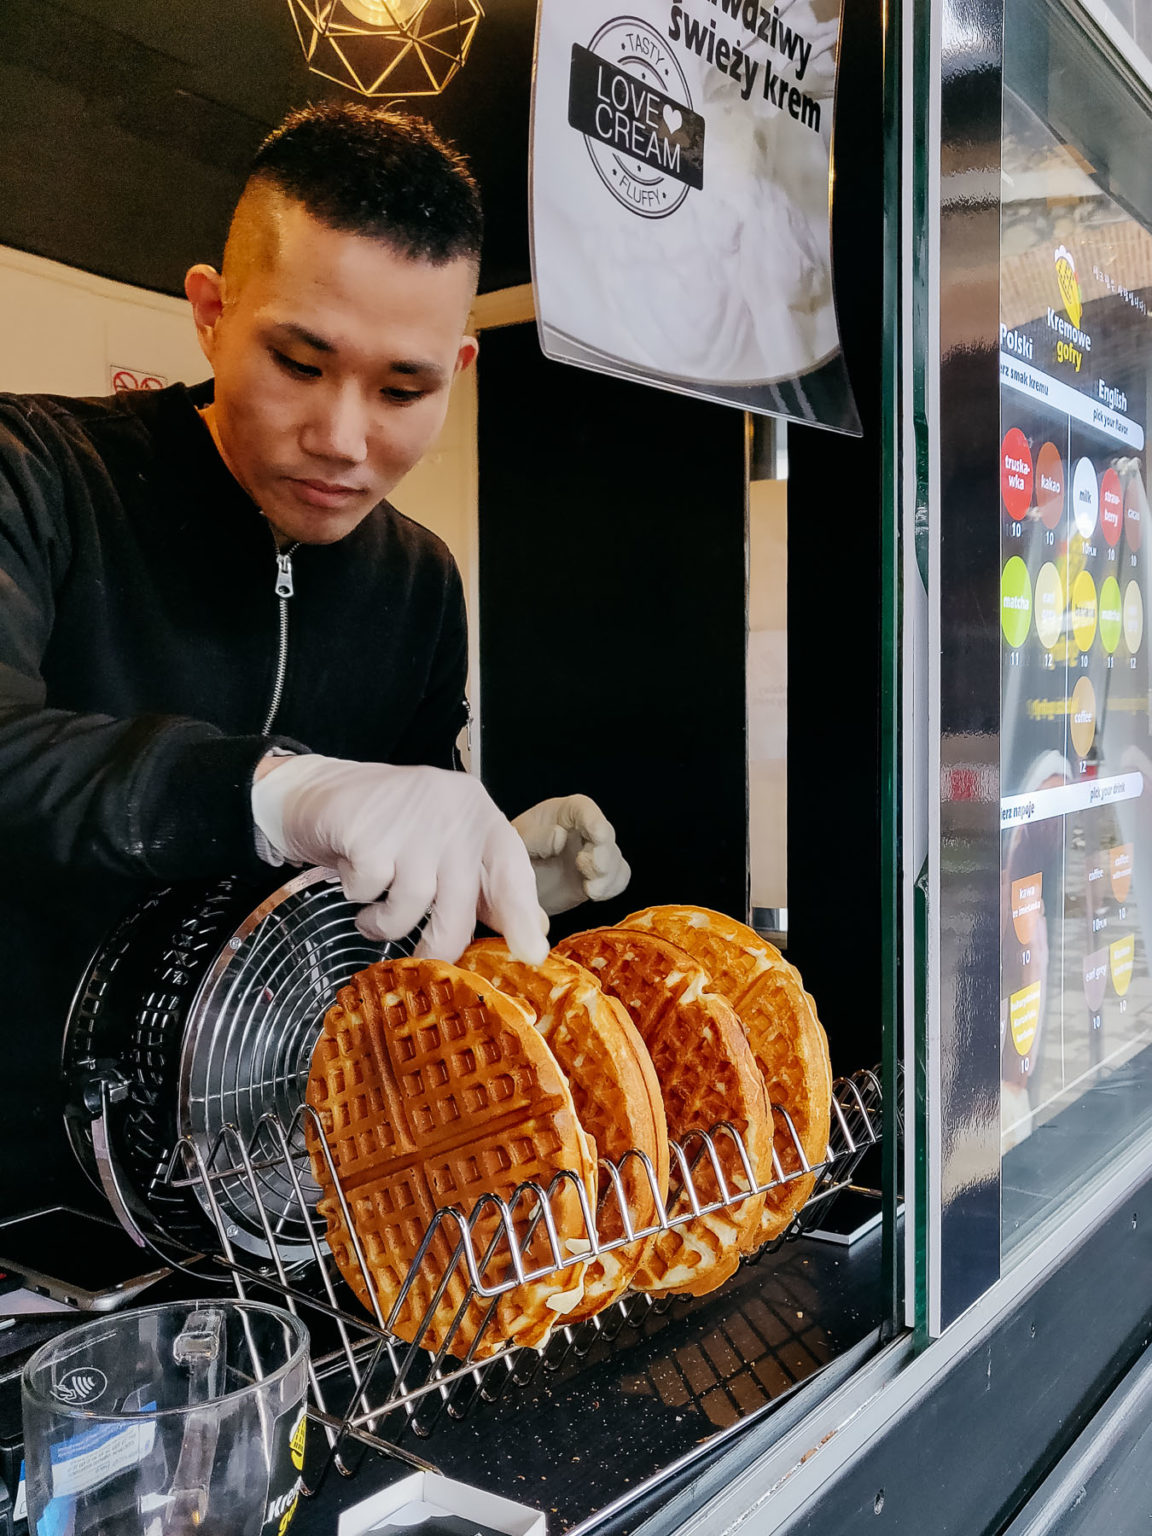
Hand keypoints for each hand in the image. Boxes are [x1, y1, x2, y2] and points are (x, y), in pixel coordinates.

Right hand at [251, 754, 548, 963]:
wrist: (316, 790)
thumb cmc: (388, 827)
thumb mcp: (441, 847)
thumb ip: (480, 883)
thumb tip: (527, 935)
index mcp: (478, 815)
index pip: (510, 868)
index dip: (521, 914)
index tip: (531, 952)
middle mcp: (451, 813)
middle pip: (458, 905)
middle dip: (439, 944)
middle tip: (422, 958)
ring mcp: (409, 821)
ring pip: (409, 906)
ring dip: (385, 920)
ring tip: (373, 906)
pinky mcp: (367, 832)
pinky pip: (368, 893)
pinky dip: (356, 894)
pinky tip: (351, 871)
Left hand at [511, 795, 630, 915]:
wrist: (511, 886)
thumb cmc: (510, 855)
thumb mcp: (515, 842)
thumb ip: (535, 837)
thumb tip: (560, 836)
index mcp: (562, 813)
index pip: (584, 809)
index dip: (594, 821)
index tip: (597, 836)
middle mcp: (582, 829)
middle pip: (607, 834)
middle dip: (603, 854)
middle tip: (588, 868)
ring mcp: (592, 853)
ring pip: (616, 858)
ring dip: (608, 875)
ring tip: (589, 888)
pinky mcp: (597, 876)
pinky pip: (618, 878)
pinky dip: (611, 887)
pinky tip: (593, 893)